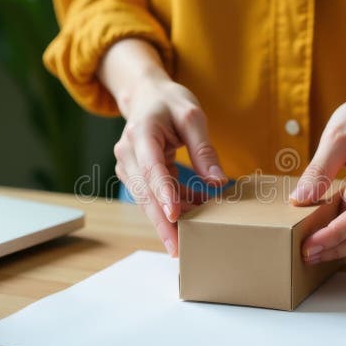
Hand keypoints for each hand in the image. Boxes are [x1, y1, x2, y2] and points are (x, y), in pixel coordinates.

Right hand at [99, 39, 226, 256]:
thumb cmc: (169, 103)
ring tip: (190, 238)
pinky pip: (151, 196)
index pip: (152, 169)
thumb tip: (218, 182)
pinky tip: (192, 213)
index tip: (174, 216)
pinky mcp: (133, 175)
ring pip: (146, 200)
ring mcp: (127, 165)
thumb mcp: (193, 117)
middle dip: (162, 222)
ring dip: (168, 218)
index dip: (163, 194)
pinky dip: (171, 206)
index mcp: (141, 134)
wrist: (145, 96)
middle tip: (178, 249)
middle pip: (145, 193)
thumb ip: (204, 149)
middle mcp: (127, 153)